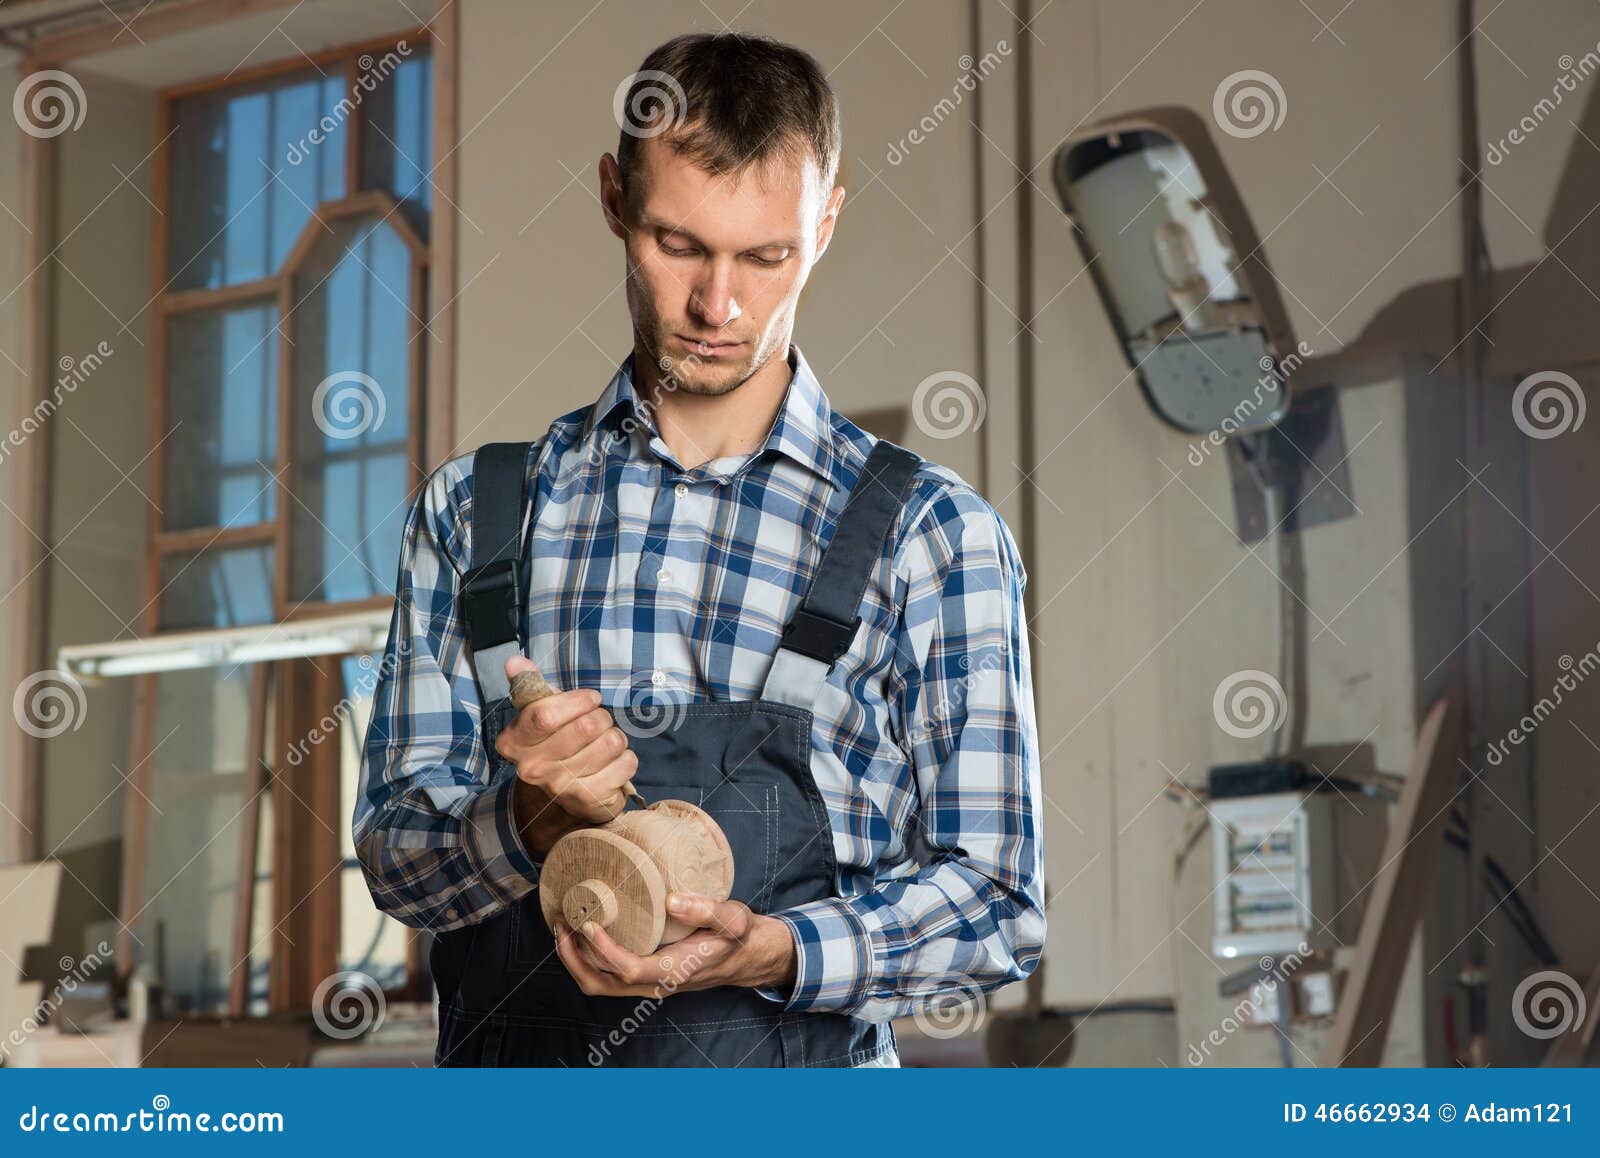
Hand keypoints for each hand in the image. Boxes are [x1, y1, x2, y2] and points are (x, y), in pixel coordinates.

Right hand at [497, 656, 637, 856]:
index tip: (591, 699)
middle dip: (602, 717)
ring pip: (611, 742)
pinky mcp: (591, 801)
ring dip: (616, 737)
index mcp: (513, 742)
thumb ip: (529, 685)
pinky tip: (613, 764)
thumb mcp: (539, 714)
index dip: (577, 701)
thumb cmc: (554, 744)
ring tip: (605, 744)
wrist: (563, 798)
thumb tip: (515, 660)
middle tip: (599, 723)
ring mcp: (561, 788)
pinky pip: (627, 763)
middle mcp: (532, 769)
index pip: (546, 714)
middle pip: (587, 726)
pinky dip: (627, 758)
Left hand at [554, 892, 797, 998]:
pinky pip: (607, 975)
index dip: (603, 951)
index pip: (628, 970)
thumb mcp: (733, 919)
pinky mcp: (645, 975)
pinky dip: (588, 958)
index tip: (589, 924)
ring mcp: (648, 982)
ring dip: (576, 959)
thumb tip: (671, 900)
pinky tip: (584, 931)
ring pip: (600, 984)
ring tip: (564, 926)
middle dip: (574, 958)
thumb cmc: (738, 937)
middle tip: (562, 922)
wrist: (746, 956)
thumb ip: (707, 909)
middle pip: (602, 984)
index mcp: (674, 971)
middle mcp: (656, 983)